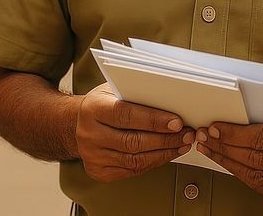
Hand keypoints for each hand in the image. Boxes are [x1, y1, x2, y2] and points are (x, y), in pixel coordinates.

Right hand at [75, 83, 193, 181]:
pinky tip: (167, 154)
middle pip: (133, 141)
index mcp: (94, 109)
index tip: (177, 122)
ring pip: (135, 159)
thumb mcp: (113, 90)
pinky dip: (154, 162)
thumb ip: (135, 94)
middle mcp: (90, 134)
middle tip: (187, 134)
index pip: (127, 115)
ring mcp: (93, 156)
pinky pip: (132, 170)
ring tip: (182, 144)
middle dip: (166, 139)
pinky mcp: (99, 171)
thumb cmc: (102, 104)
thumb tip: (171, 97)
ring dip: (164, 153)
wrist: (75, 124)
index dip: (154, 120)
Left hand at [196, 89, 262, 202]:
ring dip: (227, 162)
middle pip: (254, 157)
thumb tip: (239, 94)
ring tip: (210, 150)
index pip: (261, 137)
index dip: (233, 134)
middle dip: (224, 147)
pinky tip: (228, 162)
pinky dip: (241, 174)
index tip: (214, 127)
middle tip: (205, 137)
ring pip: (253, 174)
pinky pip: (260, 186)